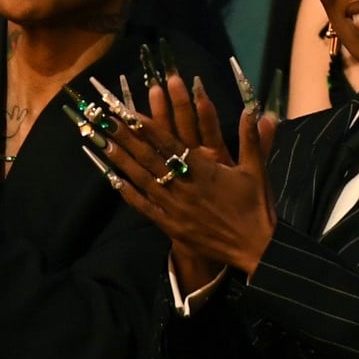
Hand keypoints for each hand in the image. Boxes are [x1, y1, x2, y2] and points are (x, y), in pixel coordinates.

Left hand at [100, 74, 278, 282]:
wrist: (255, 248)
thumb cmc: (255, 207)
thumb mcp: (256, 170)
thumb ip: (252, 139)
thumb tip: (255, 110)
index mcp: (204, 170)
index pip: (170, 144)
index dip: (149, 127)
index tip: (129, 113)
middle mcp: (184, 186)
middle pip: (149, 158)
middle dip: (126, 138)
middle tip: (106, 121)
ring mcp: (175, 207)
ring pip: (142, 179)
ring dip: (121, 160)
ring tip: (102, 143)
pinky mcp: (171, 225)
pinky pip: (144, 207)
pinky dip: (127, 193)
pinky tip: (112, 180)